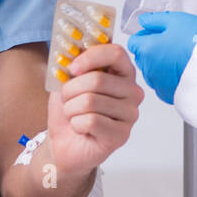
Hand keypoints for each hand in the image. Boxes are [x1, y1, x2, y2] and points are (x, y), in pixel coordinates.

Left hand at [45, 43, 144, 179]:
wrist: (64, 143)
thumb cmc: (70, 110)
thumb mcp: (67, 81)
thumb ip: (73, 65)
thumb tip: (69, 53)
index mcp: (123, 73)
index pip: (116, 53)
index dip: (91, 57)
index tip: (72, 67)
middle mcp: (132, 92)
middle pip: (98, 79)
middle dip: (71, 90)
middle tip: (67, 99)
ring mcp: (130, 114)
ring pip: (90, 101)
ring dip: (71, 108)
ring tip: (73, 114)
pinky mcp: (121, 134)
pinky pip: (91, 121)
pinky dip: (76, 124)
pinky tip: (80, 128)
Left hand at [125, 11, 196, 104]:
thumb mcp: (176, 20)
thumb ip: (154, 20)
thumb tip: (143, 22)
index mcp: (146, 49)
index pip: (133, 42)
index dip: (145, 35)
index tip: (157, 34)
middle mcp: (148, 69)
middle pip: (142, 57)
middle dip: (152, 50)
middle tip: (171, 44)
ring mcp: (157, 84)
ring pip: (152, 71)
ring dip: (160, 64)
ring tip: (180, 58)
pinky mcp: (169, 95)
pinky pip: (163, 84)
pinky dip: (169, 77)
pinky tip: (183, 70)